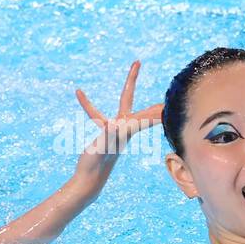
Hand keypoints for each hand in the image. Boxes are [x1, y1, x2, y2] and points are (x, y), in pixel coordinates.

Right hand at [72, 59, 162, 190]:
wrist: (88, 181)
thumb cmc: (96, 165)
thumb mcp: (103, 147)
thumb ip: (110, 135)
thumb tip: (115, 125)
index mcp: (126, 130)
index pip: (145, 115)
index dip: (155, 108)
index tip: (166, 98)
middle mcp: (124, 128)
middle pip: (132, 99)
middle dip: (132, 81)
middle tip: (137, 63)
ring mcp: (115, 130)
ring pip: (121, 105)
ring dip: (124, 88)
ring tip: (132, 74)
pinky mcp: (104, 134)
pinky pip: (96, 115)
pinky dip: (87, 104)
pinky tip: (78, 93)